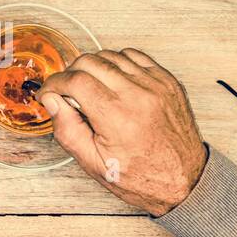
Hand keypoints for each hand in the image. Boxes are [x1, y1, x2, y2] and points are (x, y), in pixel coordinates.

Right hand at [39, 48, 206, 214]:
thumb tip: (51, 101)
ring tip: (92, 88)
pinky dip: (117, 62)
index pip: (74, 80)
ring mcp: (156, 85)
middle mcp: (138, 96)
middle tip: (69, 93)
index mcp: (117, 118)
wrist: (187, 181)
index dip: (54, 83)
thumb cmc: (142, 177)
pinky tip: (114, 80)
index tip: (49, 92)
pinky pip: (134, 56)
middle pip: (89, 61)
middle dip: (70, 74)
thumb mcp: (94, 164)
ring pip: (110, 55)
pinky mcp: (167, 81)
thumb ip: (67, 130)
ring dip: (93, 67)